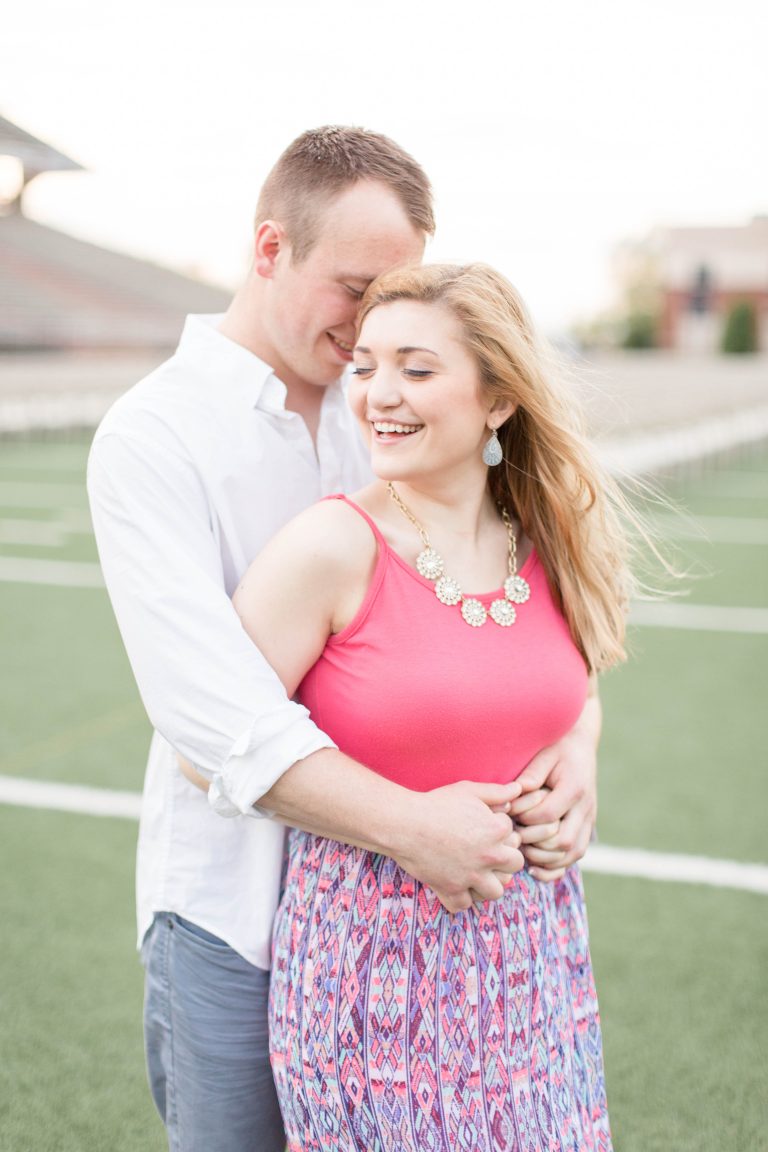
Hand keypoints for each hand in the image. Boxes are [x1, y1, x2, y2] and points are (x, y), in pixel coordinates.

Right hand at [394, 780, 525, 912]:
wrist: (405, 824)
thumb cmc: (436, 803)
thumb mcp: (468, 790)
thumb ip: (496, 792)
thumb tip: (518, 789)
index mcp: (496, 831)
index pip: (513, 833)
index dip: (499, 827)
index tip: (482, 824)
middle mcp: (489, 856)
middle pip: (515, 865)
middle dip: (505, 858)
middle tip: (487, 850)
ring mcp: (471, 876)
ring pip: (496, 891)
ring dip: (489, 883)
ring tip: (476, 872)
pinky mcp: (451, 890)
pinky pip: (464, 905)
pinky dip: (460, 899)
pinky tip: (455, 885)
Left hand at [509, 730, 597, 882]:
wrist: (580, 746)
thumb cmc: (558, 748)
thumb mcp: (545, 754)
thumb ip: (532, 773)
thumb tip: (517, 790)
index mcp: (574, 788)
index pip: (548, 815)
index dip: (525, 819)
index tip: (510, 813)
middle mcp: (585, 808)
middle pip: (563, 841)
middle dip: (535, 844)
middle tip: (514, 837)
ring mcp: (588, 820)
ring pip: (572, 853)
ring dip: (546, 860)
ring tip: (522, 854)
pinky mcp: (586, 827)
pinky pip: (575, 856)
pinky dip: (556, 867)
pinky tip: (535, 868)